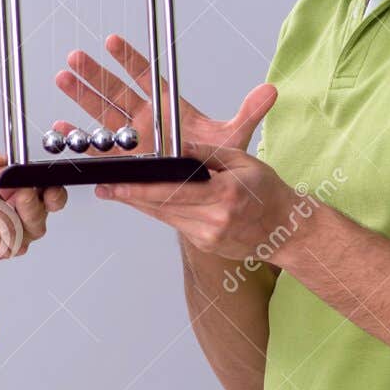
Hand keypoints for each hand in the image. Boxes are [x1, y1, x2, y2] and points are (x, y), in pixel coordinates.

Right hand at [52, 34, 276, 155]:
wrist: (207, 189)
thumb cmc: (215, 158)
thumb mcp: (233, 135)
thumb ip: (248, 112)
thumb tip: (271, 91)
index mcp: (167, 106)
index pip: (146, 76)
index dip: (130, 58)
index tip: (113, 40)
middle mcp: (144, 117)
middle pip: (116, 91)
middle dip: (95, 74)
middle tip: (75, 57)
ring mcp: (131, 137)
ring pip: (102, 113)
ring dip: (82, 97)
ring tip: (63, 78)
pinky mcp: (123, 158)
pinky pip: (98, 145)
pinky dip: (79, 135)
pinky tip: (60, 124)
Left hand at [94, 141, 303, 261]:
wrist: (285, 229)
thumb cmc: (266, 191)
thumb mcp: (242, 161)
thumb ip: (207, 154)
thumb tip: (175, 145)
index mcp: (224, 196)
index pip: (173, 191)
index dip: (139, 189)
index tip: (115, 184)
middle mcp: (213, 221)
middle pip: (161, 207)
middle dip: (130, 196)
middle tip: (105, 187)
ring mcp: (207, 237)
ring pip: (164, 216)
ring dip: (139, 203)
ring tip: (115, 190)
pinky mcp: (204, 244)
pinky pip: (174, 223)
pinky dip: (159, 209)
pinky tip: (145, 199)